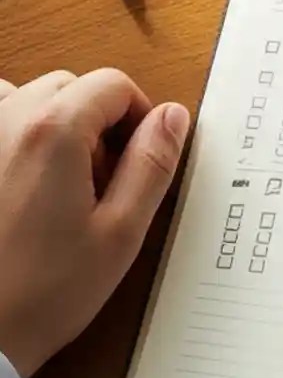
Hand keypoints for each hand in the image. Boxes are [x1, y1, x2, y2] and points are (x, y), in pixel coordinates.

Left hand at [0, 69, 189, 377]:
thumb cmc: (43, 292)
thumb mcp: (121, 232)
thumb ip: (151, 165)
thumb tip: (171, 117)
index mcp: (54, 132)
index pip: (113, 85)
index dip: (140, 116)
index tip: (142, 158)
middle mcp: (5, 121)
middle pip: (70, 86)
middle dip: (97, 121)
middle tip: (102, 181)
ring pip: (24, 97)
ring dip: (52, 123)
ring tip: (58, 181)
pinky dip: (13, 133)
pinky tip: (19, 180)